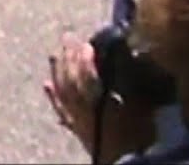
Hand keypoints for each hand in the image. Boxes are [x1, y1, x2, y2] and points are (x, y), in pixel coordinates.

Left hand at [44, 33, 156, 160]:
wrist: (127, 163)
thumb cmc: (139, 136)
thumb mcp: (142, 109)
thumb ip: (134, 87)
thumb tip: (128, 63)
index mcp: (101, 104)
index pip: (89, 78)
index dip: (86, 60)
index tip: (87, 45)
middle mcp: (84, 110)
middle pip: (71, 80)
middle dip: (69, 57)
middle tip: (67, 37)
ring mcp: (76, 119)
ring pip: (62, 92)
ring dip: (57, 71)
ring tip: (55, 53)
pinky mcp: (75, 129)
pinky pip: (59, 110)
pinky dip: (52, 96)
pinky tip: (46, 83)